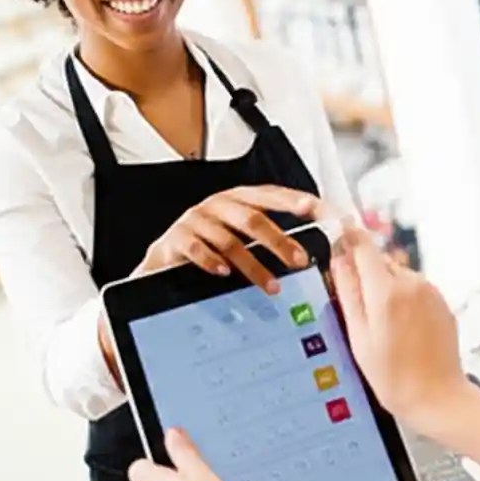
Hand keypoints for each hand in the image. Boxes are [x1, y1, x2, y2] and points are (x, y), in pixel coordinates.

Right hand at [137, 185, 320, 293]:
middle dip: (279, 242)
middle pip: (252, 220)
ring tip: (272, 286)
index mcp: (238, 199)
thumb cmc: (211, 244)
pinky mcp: (176, 238)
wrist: (167, 255)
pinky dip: (212, 262)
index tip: (312, 208)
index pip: (268, 194)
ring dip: (254, 266)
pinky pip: (196, 249)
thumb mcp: (239, 234)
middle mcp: (218, 205)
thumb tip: (305, 253)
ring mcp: (196, 220)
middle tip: (299, 261)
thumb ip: (267, 236)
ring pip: (229, 241)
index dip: (290, 200)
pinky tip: (225, 274)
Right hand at [331, 227, 471, 434]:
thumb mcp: (358, 336)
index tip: (333, 227)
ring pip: (396, 275)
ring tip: (384, 329)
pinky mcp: (441, 302)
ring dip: (385, 290)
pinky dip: (403, 301)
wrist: (438, 398)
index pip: (362, 242)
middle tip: (358, 310)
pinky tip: (402, 331)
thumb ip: (348, 293)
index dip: (345, 232)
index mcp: (386, 291)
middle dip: (365, 275)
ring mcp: (430, 291)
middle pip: (378, 260)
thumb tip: (339, 260)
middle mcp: (412, 283)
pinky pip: (414, 289)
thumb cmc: (396, 377)